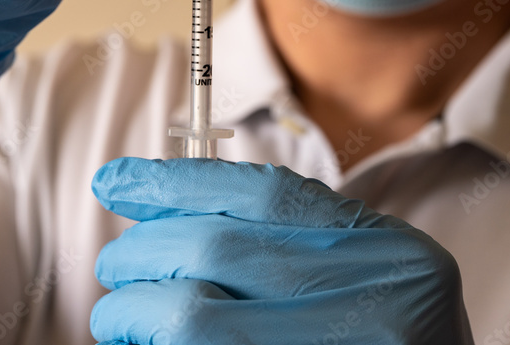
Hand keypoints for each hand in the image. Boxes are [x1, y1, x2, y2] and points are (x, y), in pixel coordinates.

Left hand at [91, 158, 473, 343]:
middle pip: (215, 246)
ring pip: (190, 318)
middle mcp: (374, 303)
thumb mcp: (371, 278)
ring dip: (134, 310)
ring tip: (120, 315)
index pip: (263, 194)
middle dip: (143, 249)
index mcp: (391, 255)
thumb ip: (296, 241)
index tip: (117, 181)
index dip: (177, 181)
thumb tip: (170, 214)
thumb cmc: (393, 343)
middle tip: (118, 264)